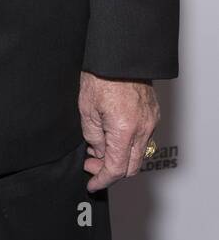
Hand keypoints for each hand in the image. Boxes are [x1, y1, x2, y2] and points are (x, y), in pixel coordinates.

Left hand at [78, 71, 158, 191]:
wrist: (119, 55)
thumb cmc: (101, 75)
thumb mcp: (86, 108)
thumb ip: (93, 136)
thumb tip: (98, 151)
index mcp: (124, 130)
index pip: (115, 168)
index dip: (102, 180)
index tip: (93, 184)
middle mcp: (142, 129)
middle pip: (130, 167)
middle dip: (109, 171)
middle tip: (91, 164)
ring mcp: (150, 122)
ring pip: (137, 154)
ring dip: (119, 157)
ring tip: (98, 147)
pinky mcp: (153, 114)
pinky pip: (142, 139)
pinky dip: (128, 144)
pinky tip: (112, 136)